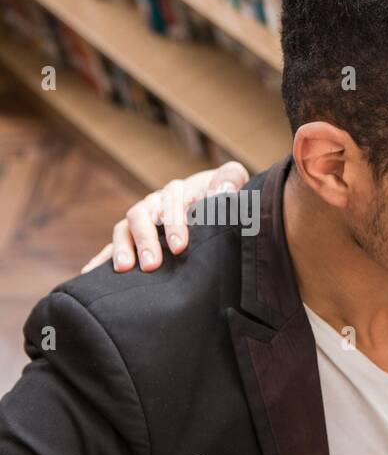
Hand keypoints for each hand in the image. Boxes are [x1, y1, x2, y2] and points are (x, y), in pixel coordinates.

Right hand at [81, 161, 250, 273]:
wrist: (213, 201)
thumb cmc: (222, 194)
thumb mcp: (230, 181)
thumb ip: (229, 179)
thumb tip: (223, 191)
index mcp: (176, 193)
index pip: (170, 204)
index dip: (174, 224)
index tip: (180, 246)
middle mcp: (153, 204)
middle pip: (141, 217)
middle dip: (145, 240)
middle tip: (151, 264)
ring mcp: (140, 221)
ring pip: (123, 230)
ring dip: (122, 249)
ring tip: (124, 269)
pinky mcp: (132, 238)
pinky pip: (112, 246)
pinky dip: (101, 259)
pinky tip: (90, 274)